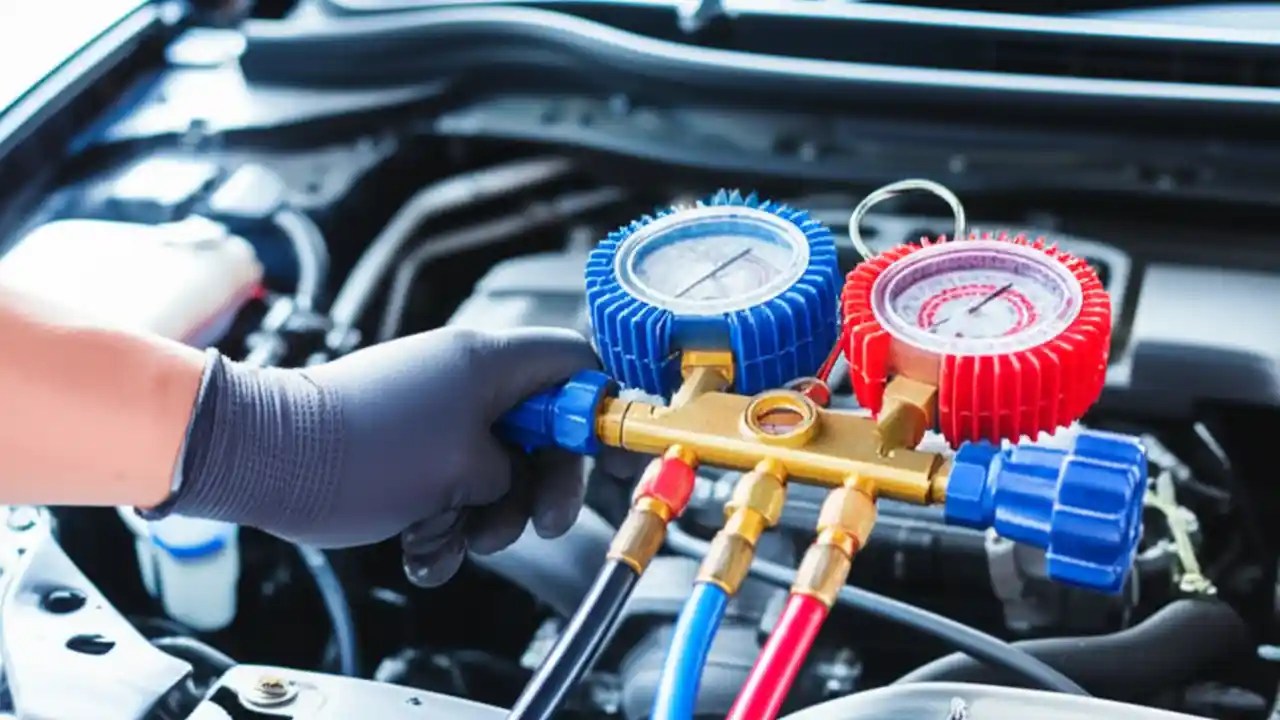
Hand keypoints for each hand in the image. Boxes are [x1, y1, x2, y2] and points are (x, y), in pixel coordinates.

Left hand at [164, 327, 601, 585]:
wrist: (269, 460)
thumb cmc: (364, 451)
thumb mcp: (468, 469)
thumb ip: (518, 470)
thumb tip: (523, 480)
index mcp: (488, 363)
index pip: (573, 364)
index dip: (601, 410)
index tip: (609, 457)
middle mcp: (464, 382)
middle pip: (540, 433)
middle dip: (537, 489)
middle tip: (536, 525)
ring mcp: (434, 417)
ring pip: (495, 473)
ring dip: (484, 519)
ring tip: (448, 540)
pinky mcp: (407, 453)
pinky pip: (450, 491)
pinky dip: (443, 527)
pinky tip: (421, 549)